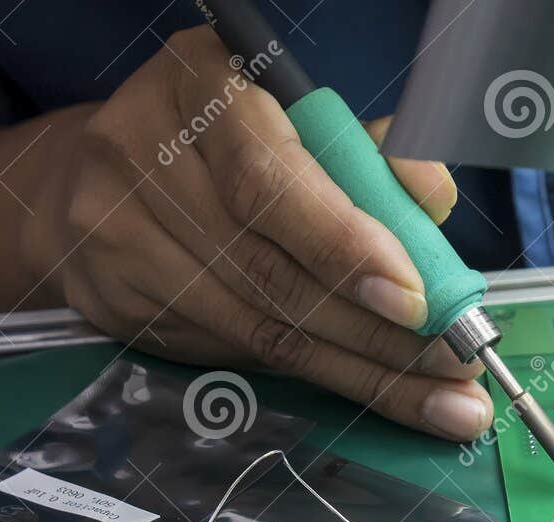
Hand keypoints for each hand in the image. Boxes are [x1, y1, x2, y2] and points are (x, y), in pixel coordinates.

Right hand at [27, 26, 490, 441]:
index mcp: (201, 86)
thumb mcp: (300, 119)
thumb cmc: (230, 141)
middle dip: (379, 333)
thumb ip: (371, 155)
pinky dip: (318, 380)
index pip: (268, 180)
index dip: (344, 246)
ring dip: (363, 372)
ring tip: (442, 404)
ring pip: (259, 328)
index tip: (414, 299)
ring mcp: (117, 234)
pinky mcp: (117, 302)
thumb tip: (432, 198)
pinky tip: (376, 396)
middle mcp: (142, 154)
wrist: (98, 176)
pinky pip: (236, 354)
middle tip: (456, 367)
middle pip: (270, 272)